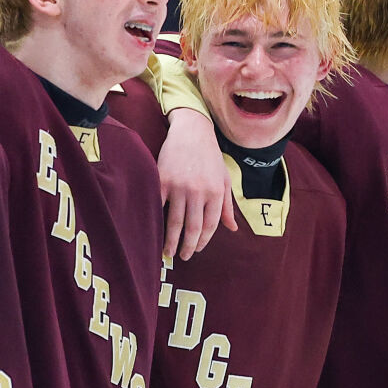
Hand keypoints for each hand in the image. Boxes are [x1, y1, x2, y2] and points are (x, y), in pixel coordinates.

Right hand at [158, 108, 237, 260]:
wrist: (192, 131)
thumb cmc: (210, 156)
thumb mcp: (224, 179)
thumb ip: (227, 205)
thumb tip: (232, 229)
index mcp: (215, 192)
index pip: (210, 225)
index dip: (203, 241)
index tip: (196, 249)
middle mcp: (198, 191)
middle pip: (192, 228)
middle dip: (187, 246)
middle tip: (183, 257)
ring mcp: (179, 187)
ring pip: (174, 222)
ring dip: (171, 241)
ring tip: (169, 252)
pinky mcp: (162, 181)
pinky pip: (159, 207)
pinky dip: (156, 221)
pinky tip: (155, 231)